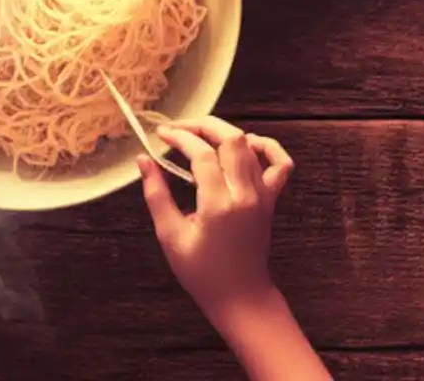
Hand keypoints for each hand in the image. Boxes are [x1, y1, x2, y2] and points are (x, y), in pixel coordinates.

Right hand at [136, 116, 293, 323]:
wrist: (240, 296)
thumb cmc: (201, 272)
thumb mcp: (170, 235)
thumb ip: (156, 194)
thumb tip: (143, 160)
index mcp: (218, 205)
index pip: (201, 155)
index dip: (179, 138)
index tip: (160, 135)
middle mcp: (246, 195)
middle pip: (231, 139)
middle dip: (201, 126)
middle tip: (178, 129)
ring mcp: (263, 196)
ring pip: (251, 146)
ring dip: (225, 133)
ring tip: (201, 135)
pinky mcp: (271, 200)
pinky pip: (280, 164)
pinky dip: (267, 147)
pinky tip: (247, 144)